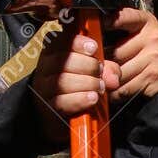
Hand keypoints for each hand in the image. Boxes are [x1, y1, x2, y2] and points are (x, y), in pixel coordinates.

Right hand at [31, 27, 119, 144]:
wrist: (66, 116)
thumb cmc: (80, 88)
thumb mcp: (96, 74)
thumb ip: (107, 71)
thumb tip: (113, 78)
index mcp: (54, 53)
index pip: (59, 41)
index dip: (77, 43)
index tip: (93, 48)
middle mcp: (45, 68)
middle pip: (62, 61)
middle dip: (87, 65)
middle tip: (99, 72)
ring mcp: (44, 88)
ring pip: (62, 81)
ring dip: (87, 83)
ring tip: (99, 87)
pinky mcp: (48, 107)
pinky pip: (62, 101)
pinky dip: (80, 99)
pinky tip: (92, 98)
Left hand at [107, 7, 157, 101]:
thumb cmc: (153, 56)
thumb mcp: (143, 38)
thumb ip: (122, 36)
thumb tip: (96, 49)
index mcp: (147, 23)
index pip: (126, 17)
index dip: (111, 21)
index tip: (102, 25)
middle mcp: (153, 38)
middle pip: (116, 51)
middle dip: (107, 63)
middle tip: (104, 67)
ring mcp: (155, 57)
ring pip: (119, 71)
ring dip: (110, 80)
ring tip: (109, 80)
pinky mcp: (152, 76)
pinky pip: (125, 86)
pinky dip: (116, 92)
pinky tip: (116, 91)